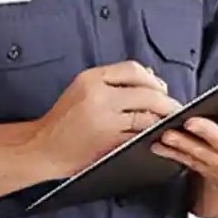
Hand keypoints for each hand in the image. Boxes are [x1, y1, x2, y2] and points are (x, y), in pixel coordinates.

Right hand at [29, 61, 181, 178]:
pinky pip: (139, 134)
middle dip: (166, 101)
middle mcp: (99, 95)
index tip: (161, 88)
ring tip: (167, 123)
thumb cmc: (62, 121)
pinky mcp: (110, 140)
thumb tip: (147, 76)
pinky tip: (154, 136)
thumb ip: (111, 82)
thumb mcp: (81, 90)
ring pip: (146, 115)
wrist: (43, 147)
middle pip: (146, 92)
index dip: (152, 79)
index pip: (133, 70)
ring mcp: (105, 119)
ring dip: (162, 120)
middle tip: (174, 108)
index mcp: (91, 78)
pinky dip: (150, 135)